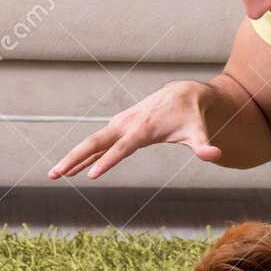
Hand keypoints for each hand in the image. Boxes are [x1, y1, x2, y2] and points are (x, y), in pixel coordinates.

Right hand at [49, 80, 220, 179]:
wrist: (182, 94)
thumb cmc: (190, 117)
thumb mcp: (198, 132)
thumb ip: (204, 146)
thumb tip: (216, 155)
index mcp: (141, 129)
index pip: (121, 149)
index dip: (107, 162)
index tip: (90, 176)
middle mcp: (126, 125)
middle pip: (95, 143)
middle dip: (74, 158)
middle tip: (54, 175)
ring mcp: (119, 124)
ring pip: (91, 142)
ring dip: (72, 157)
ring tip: (55, 174)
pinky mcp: (118, 126)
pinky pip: (97, 142)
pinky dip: (82, 154)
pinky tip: (71, 167)